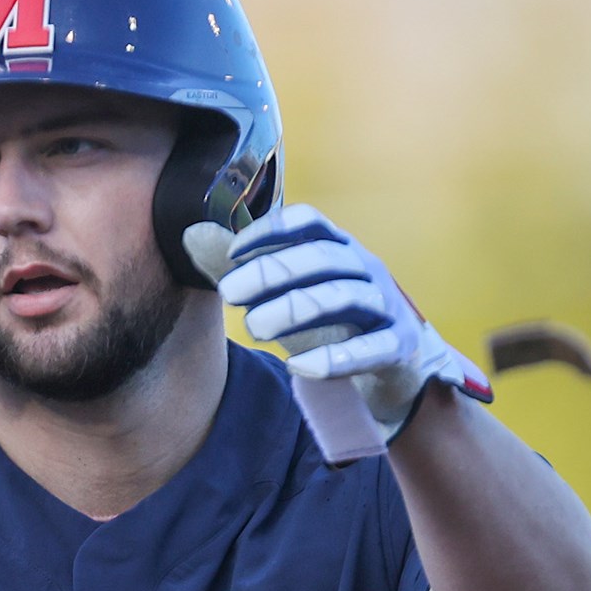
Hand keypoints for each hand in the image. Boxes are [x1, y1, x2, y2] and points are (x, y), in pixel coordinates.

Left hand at [188, 204, 491, 445]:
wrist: (395, 368)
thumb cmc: (334, 324)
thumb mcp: (292, 295)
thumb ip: (246, 269)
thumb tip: (192, 235)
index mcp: (341, 247)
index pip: (310, 221)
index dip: (271, 231)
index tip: (232, 252)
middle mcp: (367, 268)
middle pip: (323, 259)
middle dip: (274, 273)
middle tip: (229, 294)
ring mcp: (387, 306)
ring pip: (344, 298)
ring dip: (295, 310)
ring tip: (254, 328)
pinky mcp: (398, 347)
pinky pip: (370, 349)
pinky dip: (334, 358)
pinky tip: (298, 367)